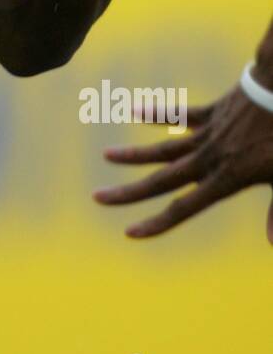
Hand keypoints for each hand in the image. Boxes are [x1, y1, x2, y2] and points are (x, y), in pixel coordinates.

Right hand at [93, 85, 272, 240]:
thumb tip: (272, 243)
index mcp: (226, 179)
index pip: (184, 208)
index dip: (157, 223)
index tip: (129, 232)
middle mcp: (209, 159)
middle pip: (161, 180)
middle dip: (128, 192)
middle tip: (98, 196)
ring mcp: (208, 135)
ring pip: (163, 148)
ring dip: (133, 154)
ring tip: (106, 155)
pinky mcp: (212, 113)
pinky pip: (180, 114)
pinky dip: (157, 113)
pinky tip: (134, 110)